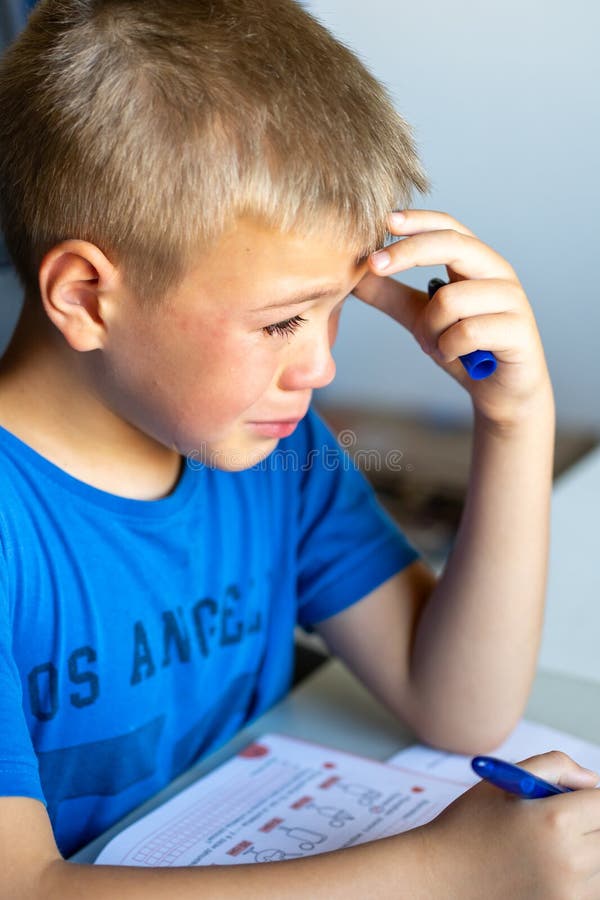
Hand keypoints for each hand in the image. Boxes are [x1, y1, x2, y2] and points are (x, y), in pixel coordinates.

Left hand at [353, 210, 551, 426]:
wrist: (498, 391)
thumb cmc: (462, 348)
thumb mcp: (420, 317)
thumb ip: (390, 295)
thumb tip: (352, 276)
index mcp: (475, 262)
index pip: (448, 227)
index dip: (418, 220)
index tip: (385, 220)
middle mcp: (497, 272)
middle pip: (452, 244)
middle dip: (407, 253)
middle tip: (372, 266)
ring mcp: (512, 299)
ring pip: (451, 299)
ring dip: (430, 330)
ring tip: (435, 346)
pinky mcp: (519, 330)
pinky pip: (467, 332)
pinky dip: (448, 348)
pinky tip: (454, 356)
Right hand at [418, 750, 599, 899]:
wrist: (439, 879)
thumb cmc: (468, 826)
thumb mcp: (505, 780)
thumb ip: (555, 767)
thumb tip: (593, 781)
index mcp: (555, 821)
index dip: (592, 798)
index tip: (579, 800)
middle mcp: (569, 861)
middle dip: (591, 824)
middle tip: (563, 822)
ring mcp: (568, 895)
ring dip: (589, 853)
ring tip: (550, 847)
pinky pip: (592, 892)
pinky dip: (581, 879)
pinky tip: (549, 869)